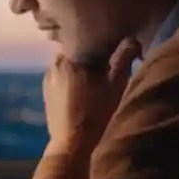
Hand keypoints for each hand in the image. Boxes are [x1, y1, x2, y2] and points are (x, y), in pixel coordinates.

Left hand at [43, 37, 141, 161]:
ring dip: (80, 63)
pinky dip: (71, 75)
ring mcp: (49, 76)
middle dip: (90, 50)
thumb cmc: (98, 113)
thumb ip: (125, 58)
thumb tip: (132, 39)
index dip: (104, 39)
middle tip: (107, 60)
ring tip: (96, 75)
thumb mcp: (117, 85)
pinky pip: (60, 74)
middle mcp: (56, 62)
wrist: (72, 143)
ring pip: (67, 60)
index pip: (88, 35)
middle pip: (76, 46)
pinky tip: (83, 88)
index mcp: (73, 55)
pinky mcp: (46, 90)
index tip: (116, 46)